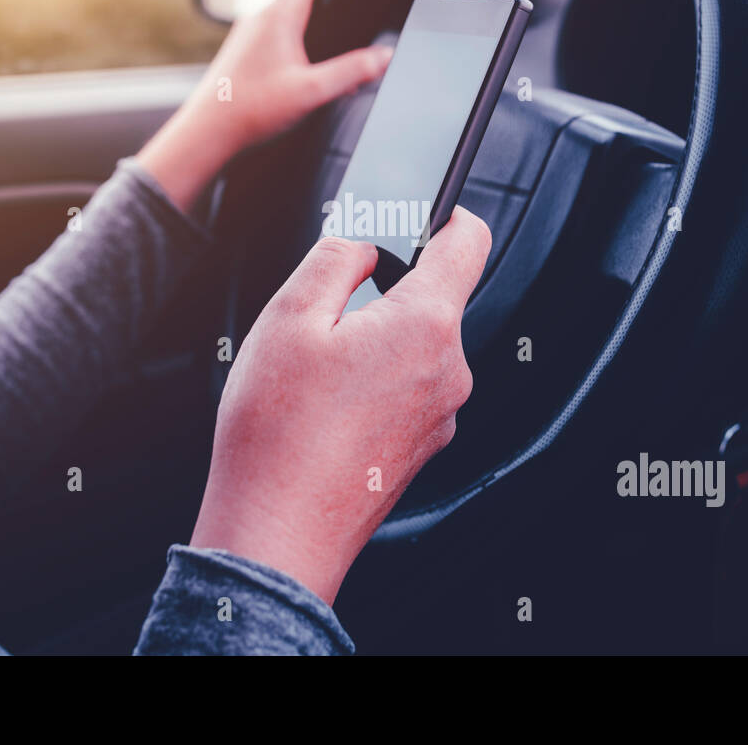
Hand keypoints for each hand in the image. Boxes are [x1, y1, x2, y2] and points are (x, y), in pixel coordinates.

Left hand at [136, 0, 392, 211]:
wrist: (208, 132)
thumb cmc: (252, 110)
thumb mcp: (313, 91)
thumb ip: (352, 72)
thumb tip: (384, 57)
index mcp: (279, 15)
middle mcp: (259, 17)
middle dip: (329, 2)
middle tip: (352, 18)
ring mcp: (246, 33)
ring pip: (285, 13)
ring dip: (310, 22)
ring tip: (332, 45)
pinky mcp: (240, 51)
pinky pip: (272, 33)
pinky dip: (292, 39)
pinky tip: (301, 69)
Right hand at [189, 207, 491, 603]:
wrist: (278, 534)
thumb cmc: (278, 435)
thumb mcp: (289, 317)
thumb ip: (335, 260)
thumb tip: (363, 247)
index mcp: (425, 326)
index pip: (469, 243)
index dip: (448, 216)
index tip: (430, 212)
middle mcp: (449, 371)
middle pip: (434, 301)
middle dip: (385, 295)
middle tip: (324, 317)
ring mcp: (440, 416)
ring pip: (416, 349)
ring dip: (375, 345)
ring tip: (314, 375)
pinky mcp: (423, 448)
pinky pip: (408, 391)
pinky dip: (374, 386)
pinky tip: (325, 408)